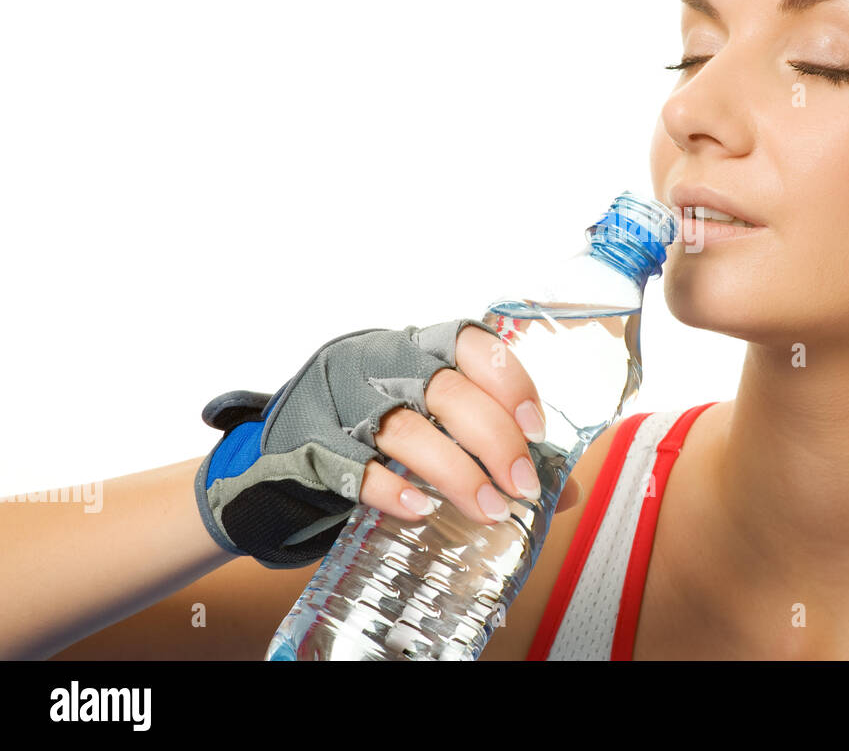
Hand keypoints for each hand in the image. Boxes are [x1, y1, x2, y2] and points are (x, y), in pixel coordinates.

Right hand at [197, 318, 578, 568]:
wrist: (278, 459)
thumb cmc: (372, 435)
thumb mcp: (430, 425)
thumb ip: (492, 446)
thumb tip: (565, 489)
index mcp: (414, 347)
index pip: (469, 342)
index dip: (509, 381)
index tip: (535, 427)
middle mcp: (376, 364)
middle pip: (447, 391)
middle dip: (494, 441)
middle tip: (521, 486)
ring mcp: (338, 402)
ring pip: (408, 430)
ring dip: (457, 474)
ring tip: (489, 509)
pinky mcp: (309, 445)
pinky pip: (356, 467)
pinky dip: (393, 489)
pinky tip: (420, 509)